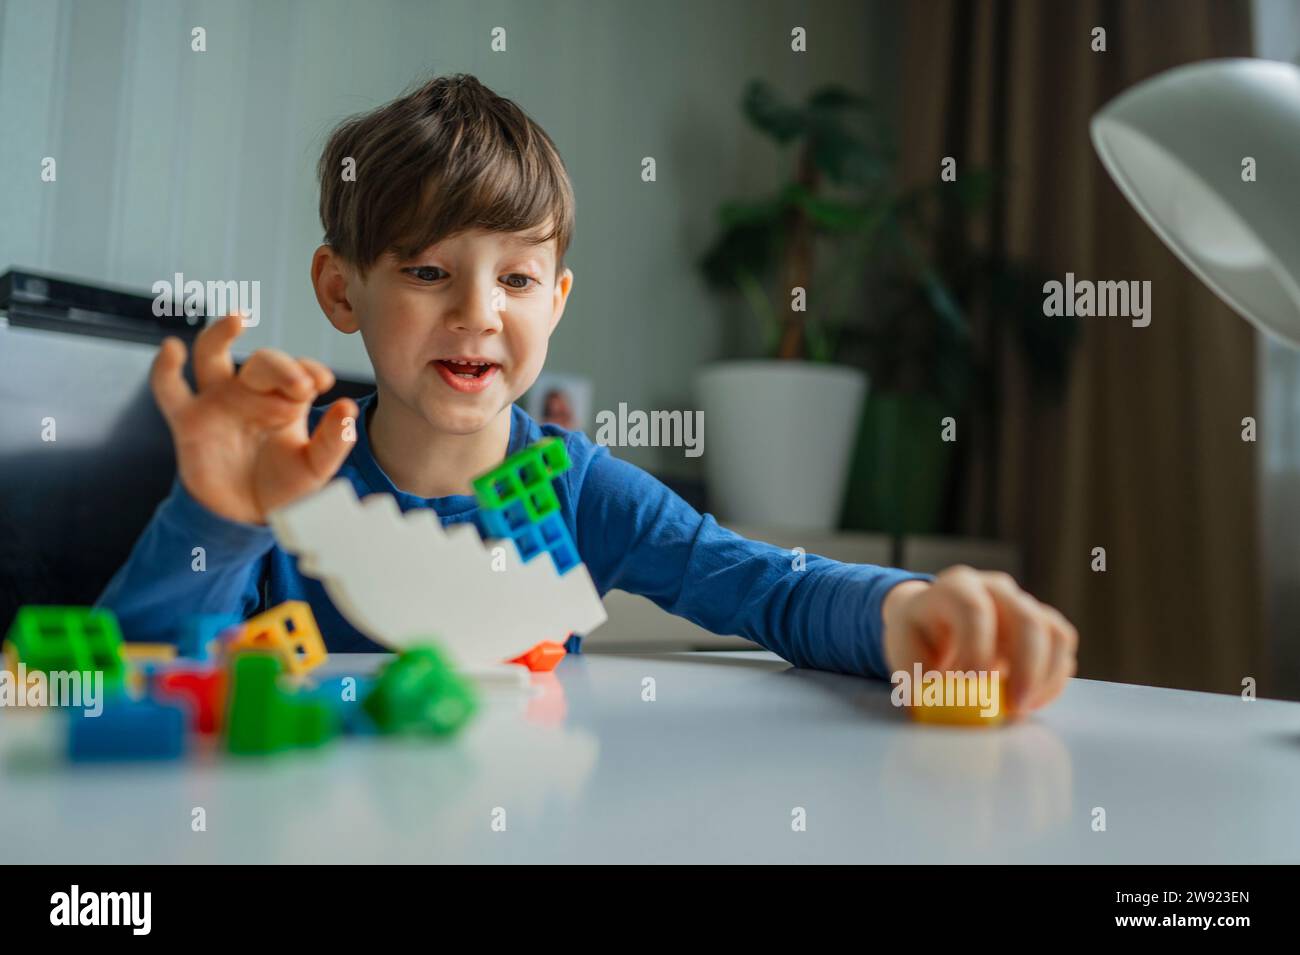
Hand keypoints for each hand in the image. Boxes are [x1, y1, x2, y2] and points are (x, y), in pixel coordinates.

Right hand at [150, 313, 357, 524]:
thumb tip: (349, 408)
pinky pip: (169, 388)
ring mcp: (218, 402)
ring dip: (221, 334)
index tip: (322, 382)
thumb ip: (333, 442)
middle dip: (281, 369)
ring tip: (237, 319)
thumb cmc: (284, 487)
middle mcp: (252, 393)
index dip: (309, 370)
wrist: (246, 519)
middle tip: (301, 387)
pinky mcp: (188, 420)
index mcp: (287, 399)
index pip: (298, 371)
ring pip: (213, 356)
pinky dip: (164, 368)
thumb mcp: (315, 469)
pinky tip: (171, 350)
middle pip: (262, 363)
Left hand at [881, 566, 1077, 715]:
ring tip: (1021, 709)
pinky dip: (1053, 678)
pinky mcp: (1041, 624)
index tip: (971, 686)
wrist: (930, 624)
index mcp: (954, 588)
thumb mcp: (904, 656)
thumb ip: (918, 682)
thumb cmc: (917, 640)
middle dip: (1026, 667)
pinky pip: (1061, 648)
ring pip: (1053, 632)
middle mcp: (994, 588)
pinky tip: (1030, 701)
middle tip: (1014, 707)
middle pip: (1026, 617)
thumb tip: (941, 706)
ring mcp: (1022, 603)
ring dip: (1045, 676)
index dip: (976, 648)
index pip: (973, 609)